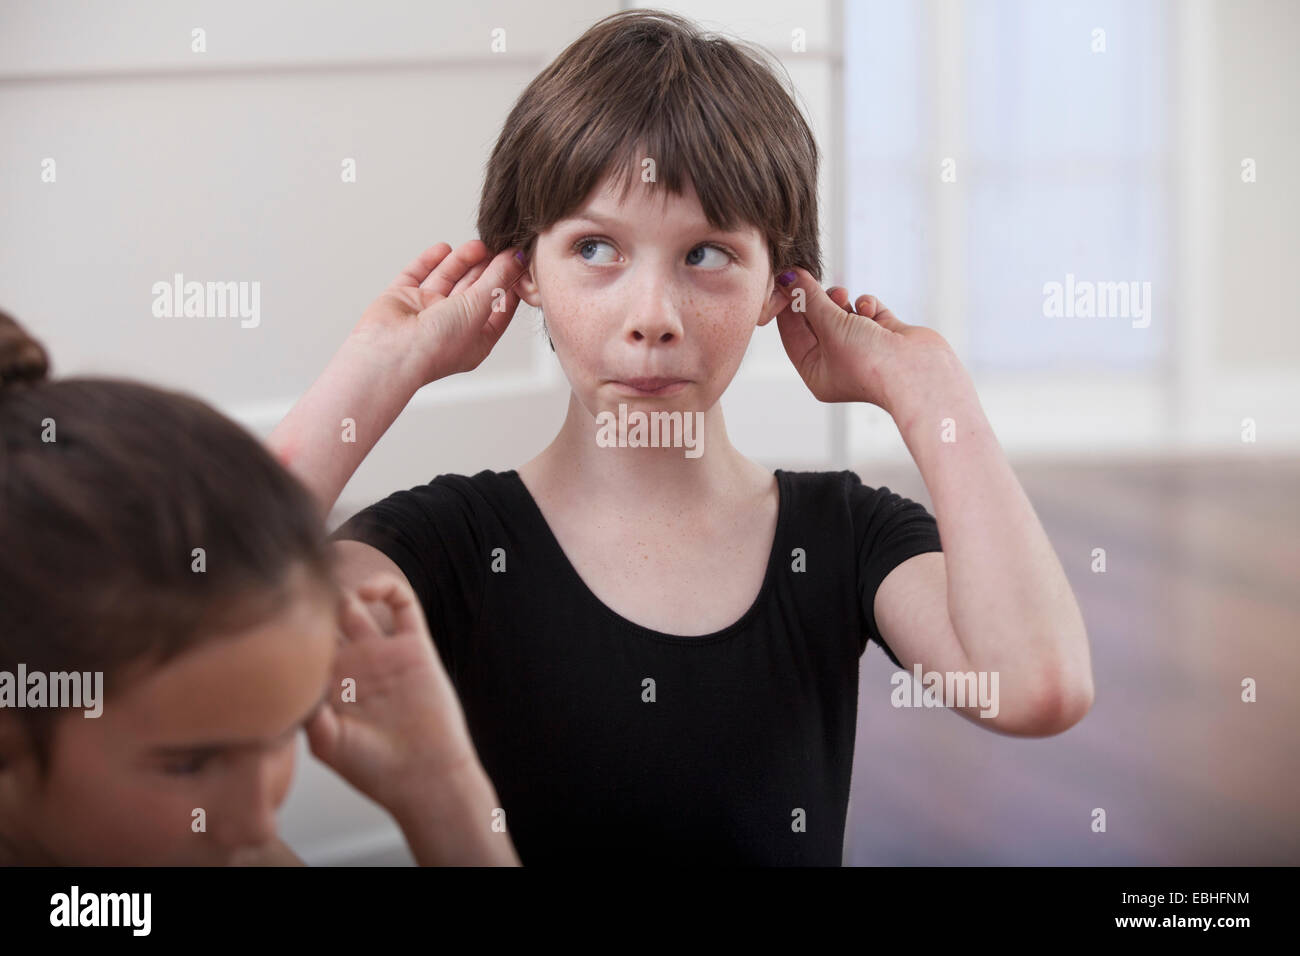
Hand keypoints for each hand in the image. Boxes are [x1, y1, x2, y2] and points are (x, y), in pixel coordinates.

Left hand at [305, 573, 479, 816]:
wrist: (426, 777)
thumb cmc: (376, 769)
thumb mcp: (329, 744)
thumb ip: (308, 711)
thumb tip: (287, 681)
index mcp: (325, 685)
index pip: (297, 644)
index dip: (286, 626)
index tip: (273, 615)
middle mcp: (351, 665)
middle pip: (322, 618)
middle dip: (308, 601)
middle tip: (299, 589)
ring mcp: (381, 653)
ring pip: (357, 605)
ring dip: (342, 590)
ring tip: (332, 590)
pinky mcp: (414, 646)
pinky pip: (403, 604)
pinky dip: (387, 587)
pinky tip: (370, 591)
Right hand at [353, 239, 528, 386]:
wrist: (390, 352)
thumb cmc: (436, 345)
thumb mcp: (478, 308)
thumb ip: (497, 280)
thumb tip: (517, 258)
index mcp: (474, 340)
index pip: (498, 309)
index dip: (509, 285)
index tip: (519, 263)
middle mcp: (450, 327)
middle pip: (473, 290)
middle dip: (485, 268)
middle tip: (498, 246)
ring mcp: (425, 312)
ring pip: (447, 280)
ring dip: (462, 261)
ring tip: (477, 245)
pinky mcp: (402, 299)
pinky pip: (418, 275)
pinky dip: (430, 261)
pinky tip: (444, 248)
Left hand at [771, 267, 958, 414]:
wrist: (919, 374)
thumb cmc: (870, 363)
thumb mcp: (830, 328)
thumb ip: (809, 300)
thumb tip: (787, 278)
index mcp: (817, 373)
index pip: (793, 334)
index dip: (788, 306)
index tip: (784, 278)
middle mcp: (838, 362)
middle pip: (816, 322)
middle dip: (816, 300)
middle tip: (813, 279)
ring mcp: (862, 348)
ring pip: (841, 312)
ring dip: (840, 300)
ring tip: (842, 296)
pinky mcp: (884, 334)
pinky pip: (866, 311)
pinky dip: (866, 305)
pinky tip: (869, 310)